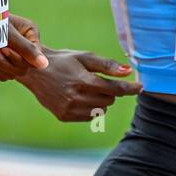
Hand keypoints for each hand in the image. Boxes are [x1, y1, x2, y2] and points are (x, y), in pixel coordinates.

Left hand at [0, 14, 49, 79]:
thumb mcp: (9, 34)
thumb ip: (26, 49)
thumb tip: (45, 65)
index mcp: (31, 35)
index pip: (33, 57)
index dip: (18, 57)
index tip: (4, 49)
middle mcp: (26, 46)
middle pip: (24, 68)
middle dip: (6, 61)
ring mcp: (15, 56)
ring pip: (13, 74)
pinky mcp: (5, 64)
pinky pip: (3, 76)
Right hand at [16, 48, 140, 121]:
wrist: (35, 72)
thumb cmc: (64, 61)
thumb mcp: (85, 57)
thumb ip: (107, 65)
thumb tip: (128, 71)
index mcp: (83, 80)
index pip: (115, 89)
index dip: (130, 88)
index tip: (141, 87)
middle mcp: (76, 97)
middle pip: (110, 100)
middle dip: (109, 91)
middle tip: (96, 81)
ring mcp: (69, 109)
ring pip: (101, 110)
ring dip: (101, 101)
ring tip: (87, 89)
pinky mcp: (64, 116)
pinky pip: (89, 117)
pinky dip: (90, 109)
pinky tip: (79, 98)